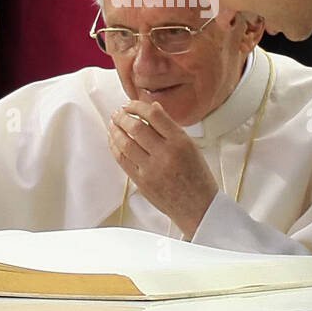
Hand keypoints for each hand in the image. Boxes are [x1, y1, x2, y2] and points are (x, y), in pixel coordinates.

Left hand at [107, 100, 217, 238]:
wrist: (199, 206)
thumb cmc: (197, 177)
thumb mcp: (191, 146)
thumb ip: (171, 127)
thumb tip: (153, 108)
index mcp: (180, 141)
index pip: (154, 115)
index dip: (138, 106)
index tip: (131, 104)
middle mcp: (165, 153)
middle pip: (136, 127)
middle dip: (122, 116)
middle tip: (118, 113)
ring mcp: (152, 169)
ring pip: (126, 143)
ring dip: (115, 130)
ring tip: (113, 124)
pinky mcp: (142, 182)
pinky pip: (123, 160)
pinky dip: (115, 147)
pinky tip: (113, 141)